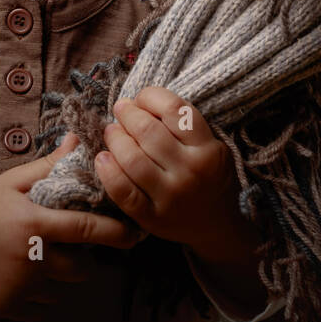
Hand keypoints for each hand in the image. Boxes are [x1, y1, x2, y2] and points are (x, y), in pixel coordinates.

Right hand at [0, 132, 144, 321]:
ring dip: (64, 279)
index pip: (86, 229)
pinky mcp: (10, 308)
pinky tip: (28, 278)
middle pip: (81, 268)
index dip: (115, 233)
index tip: (133, 235)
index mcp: (35, 224)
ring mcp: (21, 287)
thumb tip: (78, 139)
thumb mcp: (13, 183)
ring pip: (64, 290)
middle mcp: (31, 258)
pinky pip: (44, 308)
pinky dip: (43, 296)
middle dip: (85, 260)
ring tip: (47, 260)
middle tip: (72, 248)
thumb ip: (49, 166)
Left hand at [95, 86, 248, 255]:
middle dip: (127, 113)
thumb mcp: (211, 145)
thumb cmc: (208, 175)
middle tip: (121, 110)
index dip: (150, 96)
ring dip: (115, 138)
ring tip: (112, 132)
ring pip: (131, 158)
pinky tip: (102, 159)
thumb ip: (183, 125)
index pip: (173, 109)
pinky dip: (107, 171)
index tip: (142, 98)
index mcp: (208, 149)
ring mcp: (171, 196)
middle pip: (147, 131)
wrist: (217, 224)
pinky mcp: (152, 217)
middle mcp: (191, 171)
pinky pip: (122, 191)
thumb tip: (139, 102)